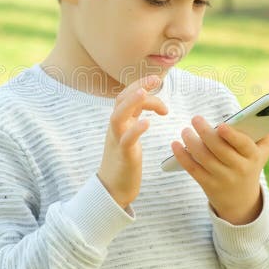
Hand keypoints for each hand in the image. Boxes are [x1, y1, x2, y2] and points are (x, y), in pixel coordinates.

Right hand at [97, 74, 168, 208]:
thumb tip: (145, 101)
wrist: (112, 189)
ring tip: (145, 94)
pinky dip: (135, 129)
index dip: (139, 84)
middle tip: (156, 79)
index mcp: (119, 123)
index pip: (125, 96)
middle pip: (120, 101)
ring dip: (131, 103)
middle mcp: (115, 128)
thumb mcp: (128, 134)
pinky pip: (126, 140)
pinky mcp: (123, 156)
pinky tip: (147, 123)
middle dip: (137, 87)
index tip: (156, 79)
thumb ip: (134, 118)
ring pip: (118, 117)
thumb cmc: (123, 161)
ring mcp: (117, 141)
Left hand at [170, 116, 268, 224]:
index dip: (232, 136)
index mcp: (253, 157)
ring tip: (185, 131)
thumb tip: (263, 111)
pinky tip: (175, 145)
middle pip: (219, 150)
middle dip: (206, 133)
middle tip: (195, 119)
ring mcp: (223, 178)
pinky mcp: (208, 185)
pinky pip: (193, 169)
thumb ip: (265, 131)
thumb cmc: (250, 163)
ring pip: (204, 158)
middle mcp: (239, 169)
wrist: (241, 198)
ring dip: (191, 142)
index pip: (244, 145)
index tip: (221, 125)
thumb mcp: (263, 151)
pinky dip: (182, 156)